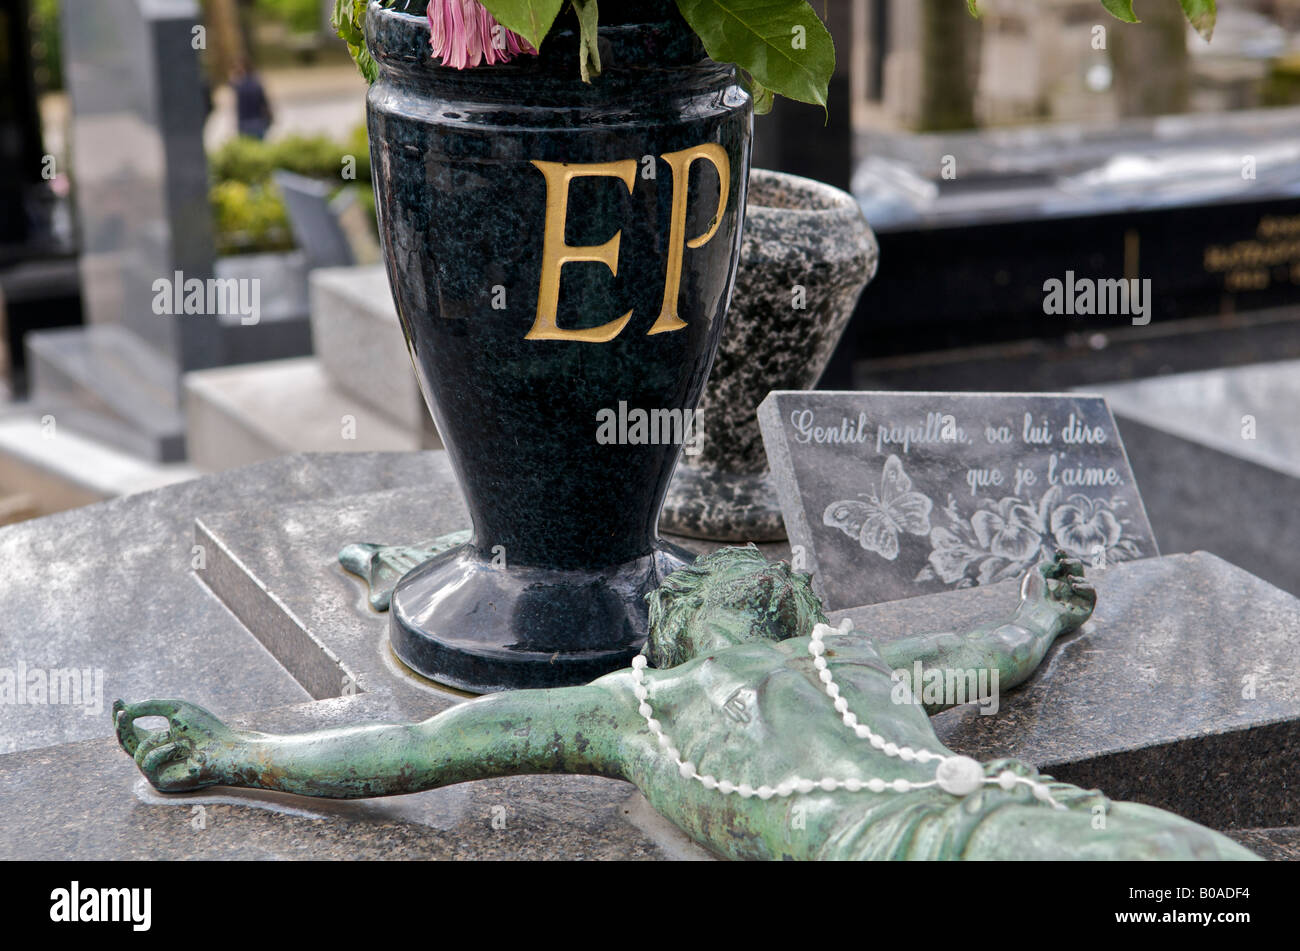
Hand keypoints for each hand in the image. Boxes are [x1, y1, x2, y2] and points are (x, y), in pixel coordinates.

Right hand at [113, 699, 240, 792]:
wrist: (226, 750)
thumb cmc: (206, 730)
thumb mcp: (176, 709)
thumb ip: (149, 707)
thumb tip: (124, 709)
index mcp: (159, 740)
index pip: (132, 731)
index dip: (122, 718)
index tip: (118, 700)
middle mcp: (155, 757)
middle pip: (125, 743)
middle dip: (121, 727)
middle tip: (122, 711)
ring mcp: (157, 771)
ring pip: (136, 750)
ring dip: (157, 738)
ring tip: (182, 739)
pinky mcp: (159, 783)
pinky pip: (146, 762)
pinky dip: (163, 751)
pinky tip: (182, 750)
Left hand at [1020, 550, 1095, 630]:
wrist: (1036, 615)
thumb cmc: (1033, 596)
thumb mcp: (1036, 573)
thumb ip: (1048, 563)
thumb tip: (1059, 564)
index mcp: (1052, 586)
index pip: (1063, 569)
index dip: (1063, 558)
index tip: (1058, 551)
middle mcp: (1065, 594)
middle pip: (1076, 572)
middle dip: (1071, 563)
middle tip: (1063, 562)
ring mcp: (1075, 602)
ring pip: (1086, 582)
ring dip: (1078, 576)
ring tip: (1069, 578)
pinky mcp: (1085, 610)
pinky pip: (1092, 594)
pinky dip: (1085, 586)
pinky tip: (1074, 586)